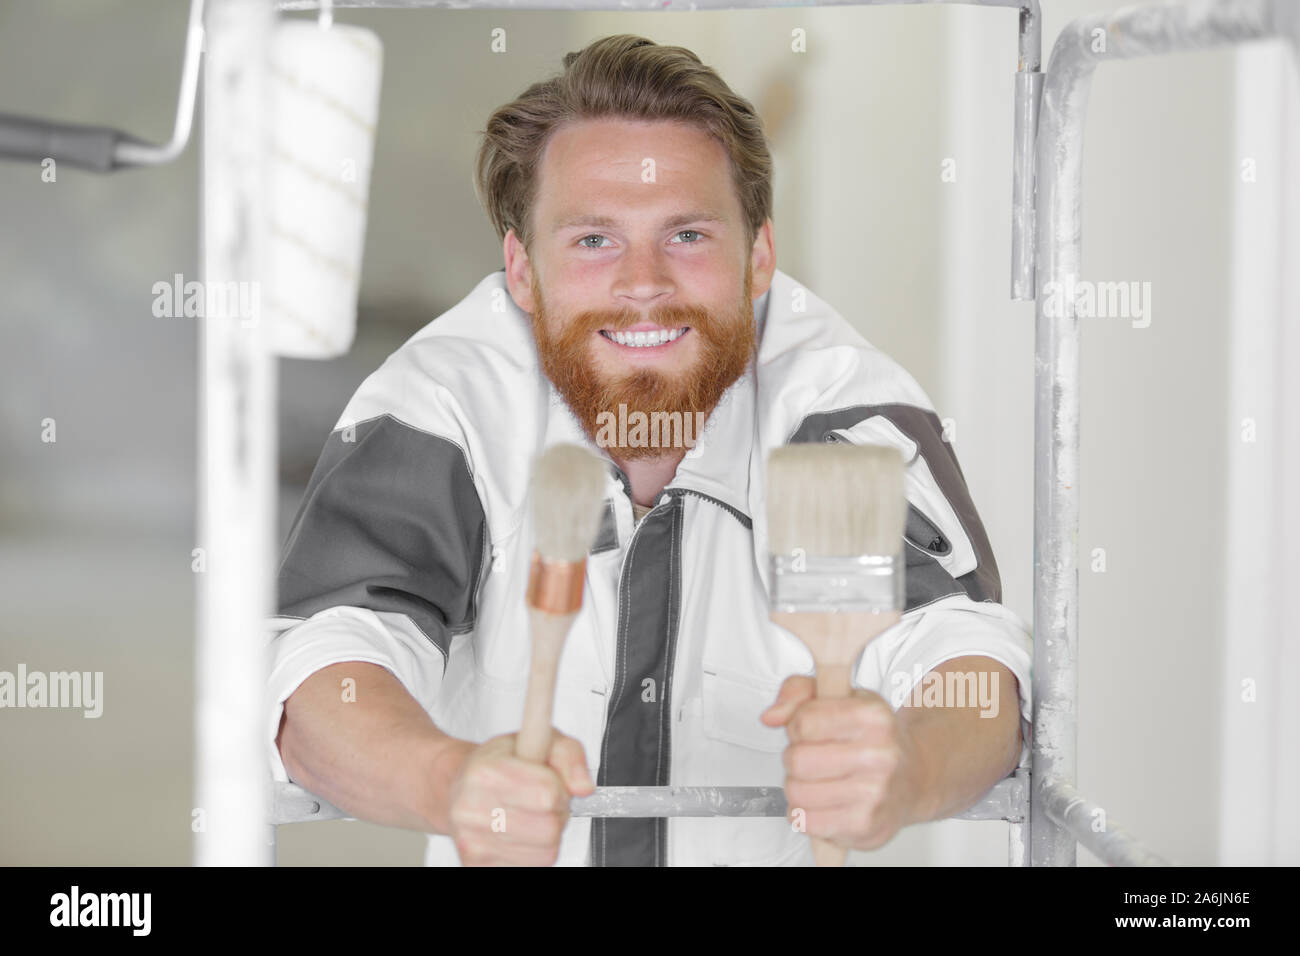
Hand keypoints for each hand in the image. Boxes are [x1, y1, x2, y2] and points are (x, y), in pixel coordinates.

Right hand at [442, 731, 594, 865]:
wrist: (459, 784)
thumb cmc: (504, 761)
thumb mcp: (540, 739)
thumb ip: (569, 755)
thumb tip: (584, 788)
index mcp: (484, 772)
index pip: (548, 794)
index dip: (559, 787)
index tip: (548, 780)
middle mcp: (470, 809)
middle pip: (549, 828)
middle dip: (557, 813)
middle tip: (543, 802)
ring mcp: (470, 842)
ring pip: (546, 852)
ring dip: (549, 835)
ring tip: (533, 815)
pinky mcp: (476, 865)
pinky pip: (533, 867)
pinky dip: (536, 852)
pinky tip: (522, 834)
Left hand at [760, 675, 924, 851]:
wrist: (913, 779)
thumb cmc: (868, 737)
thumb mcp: (839, 697)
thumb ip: (797, 692)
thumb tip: (770, 716)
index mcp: (874, 717)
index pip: (804, 721)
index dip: (797, 726)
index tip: (811, 730)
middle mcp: (880, 755)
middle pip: (797, 760)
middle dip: (795, 759)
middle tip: (813, 758)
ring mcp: (875, 794)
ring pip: (797, 793)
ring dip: (798, 788)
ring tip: (818, 781)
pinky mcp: (864, 826)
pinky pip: (806, 823)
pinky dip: (805, 814)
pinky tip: (822, 803)